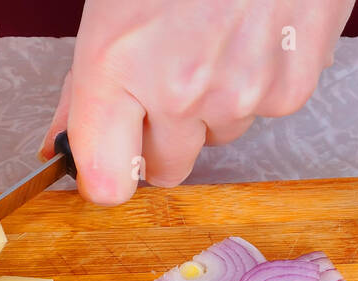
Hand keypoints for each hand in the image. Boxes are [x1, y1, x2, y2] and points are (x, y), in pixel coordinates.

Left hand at [41, 0, 352, 204]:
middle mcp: (182, 91)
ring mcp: (243, 94)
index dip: (107, 175)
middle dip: (160, 137)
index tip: (108, 159)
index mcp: (120, 66)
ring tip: (216, 32)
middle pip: (165, 168)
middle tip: (166, 77)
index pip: (109, 184)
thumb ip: (89, 83)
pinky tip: (254, 28)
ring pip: (219, 134)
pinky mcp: (293, 87)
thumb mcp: (113, 5)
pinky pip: (266, 108)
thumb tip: (64, 136)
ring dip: (214, 102)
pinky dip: (261, 77)